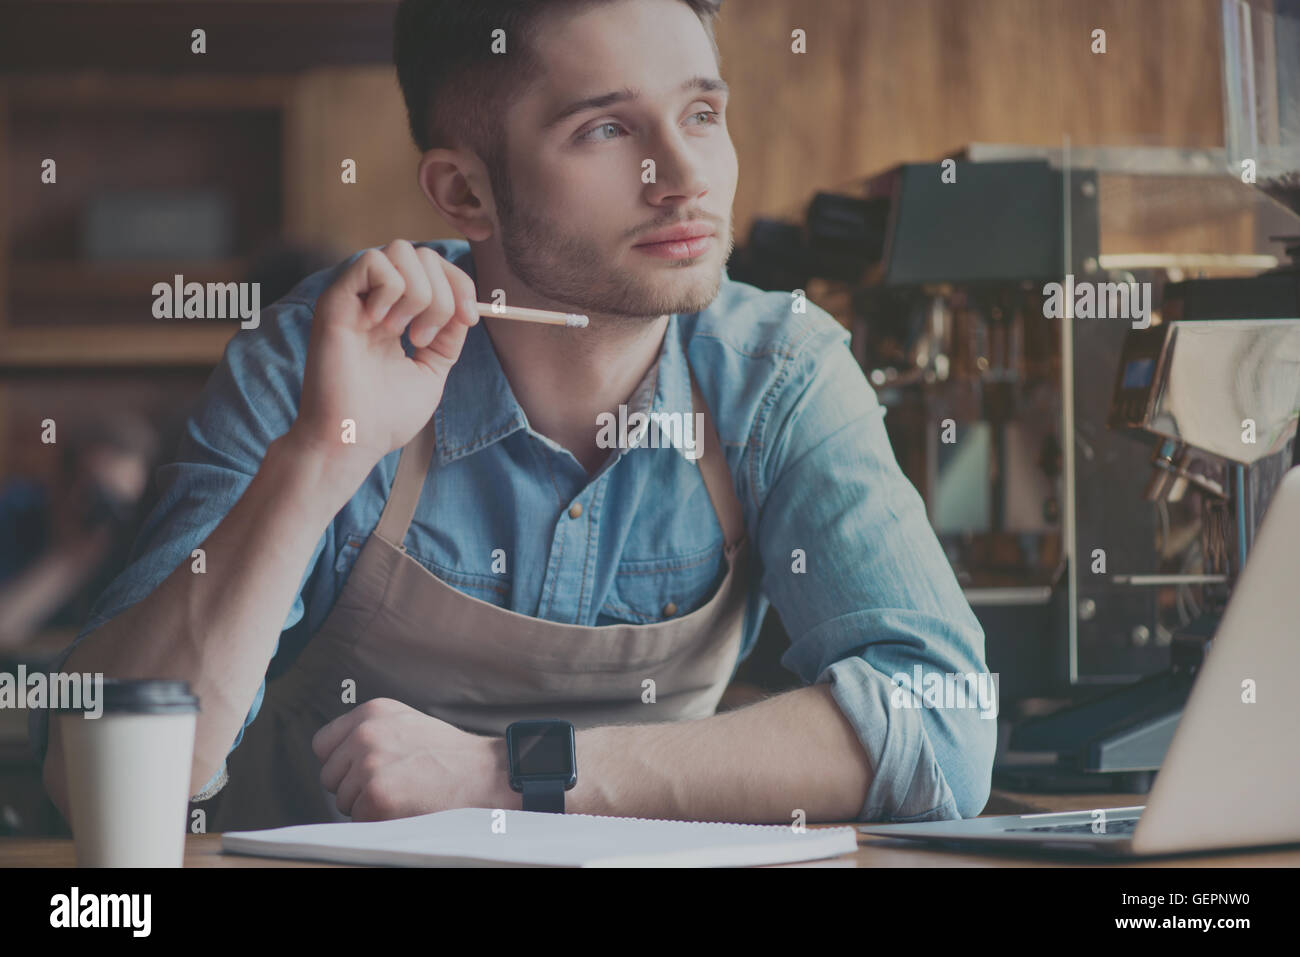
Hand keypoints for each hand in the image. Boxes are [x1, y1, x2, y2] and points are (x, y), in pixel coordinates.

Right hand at [290, 240, 478, 484]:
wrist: (354, 439)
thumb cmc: (385, 416)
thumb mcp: (432, 371)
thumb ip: (448, 336)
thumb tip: (464, 308)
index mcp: (397, 313)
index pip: (435, 270)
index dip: (461, 285)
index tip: (469, 319)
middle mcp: (375, 299)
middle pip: (422, 254)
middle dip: (442, 292)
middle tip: (425, 339)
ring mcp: (355, 297)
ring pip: (401, 250)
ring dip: (418, 293)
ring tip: (403, 334)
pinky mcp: (335, 300)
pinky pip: (373, 262)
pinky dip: (391, 290)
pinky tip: (381, 324)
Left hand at [312, 698, 511, 820]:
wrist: (486, 775)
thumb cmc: (451, 756)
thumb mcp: (406, 724)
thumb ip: (370, 734)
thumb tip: (338, 760)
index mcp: (372, 712)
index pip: (322, 744)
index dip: (340, 762)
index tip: (361, 770)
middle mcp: (365, 733)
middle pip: (329, 776)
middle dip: (353, 787)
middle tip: (392, 784)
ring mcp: (369, 765)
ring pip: (343, 801)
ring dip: (367, 806)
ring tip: (404, 794)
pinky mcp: (375, 796)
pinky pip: (358, 820)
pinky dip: (379, 821)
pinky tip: (407, 807)